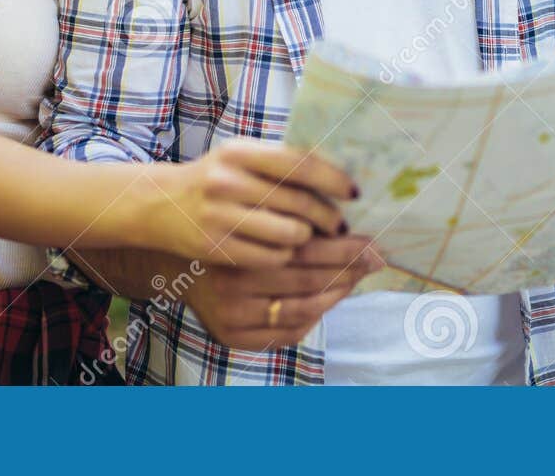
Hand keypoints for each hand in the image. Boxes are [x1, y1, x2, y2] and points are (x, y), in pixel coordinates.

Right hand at [155, 139, 356, 267]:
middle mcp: (228, 181)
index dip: (332, 179)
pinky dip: (286, 256)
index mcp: (239, 153)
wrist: (158, 205)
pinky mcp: (217, 247)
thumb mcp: (239, 159)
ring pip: (290, 234)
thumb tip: (337, 172)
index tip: (353, 192)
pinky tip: (287, 252)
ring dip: (309, 239)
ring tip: (311, 239)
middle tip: (341, 225)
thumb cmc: (213, 179)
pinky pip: (270, 258)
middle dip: (329, 217)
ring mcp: (220, 216)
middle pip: (299, 203)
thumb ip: (279, 161)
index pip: (299, 163)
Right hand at [184, 235, 384, 349]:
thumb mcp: (250, 215)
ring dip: (336, 293)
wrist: (178, 264)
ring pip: (301, 309)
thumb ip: (288, 218)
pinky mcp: (232, 338)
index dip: (343, 247)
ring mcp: (233, 316)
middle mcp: (233, 285)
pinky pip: (285, 333)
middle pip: (307, 279)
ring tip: (356, 277)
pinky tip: (328, 300)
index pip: (305, 249)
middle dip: (348, 269)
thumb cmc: (226, 232)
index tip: (371, 241)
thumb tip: (346, 221)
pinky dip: (314, 318)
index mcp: (240, 247)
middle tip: (376, 258)